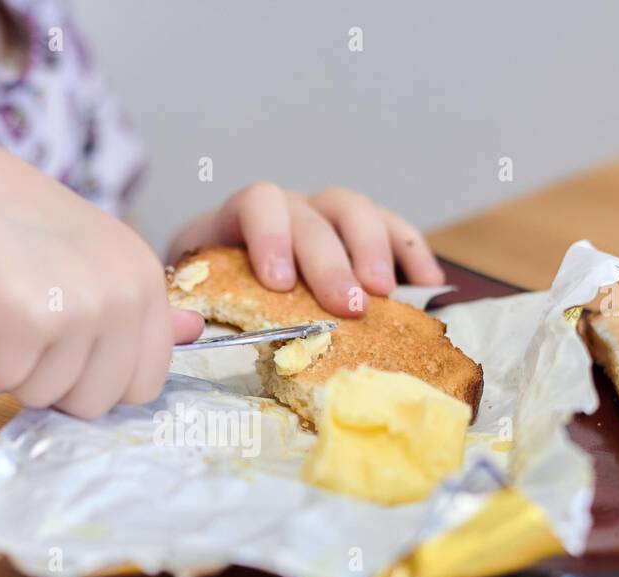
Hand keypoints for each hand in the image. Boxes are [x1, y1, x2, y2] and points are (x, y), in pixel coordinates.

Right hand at [0, 123, 202, 418]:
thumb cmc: (6, 222)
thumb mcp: (90, 253)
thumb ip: (138, 302)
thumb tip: (194, 331)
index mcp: (145, 279)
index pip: (146, 383)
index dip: (98, 376)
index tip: (65, 338)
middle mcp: (121, 295)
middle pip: (97, 402)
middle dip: (53, 378)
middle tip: (24, 318)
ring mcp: (76, 311)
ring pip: (45, 396)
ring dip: (11, 364)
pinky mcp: (20, 325)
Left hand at [167, 184, 444, 317]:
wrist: (218, 288)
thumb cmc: (207, 301)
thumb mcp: (189, 300)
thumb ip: (189, 309)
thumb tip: (188, 331)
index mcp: (236, 222)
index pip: (256, 202)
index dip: (270, 236)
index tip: (279, 283)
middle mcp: (285, 211)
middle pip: (314, 214)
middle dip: (332, 261)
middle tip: (348, 306)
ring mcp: (324, 218)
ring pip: (353, 210)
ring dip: (374, 250)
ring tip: (385, 295)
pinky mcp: (358, 236)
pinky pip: (391, 228)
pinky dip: (412, 252)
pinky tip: (430, 283)